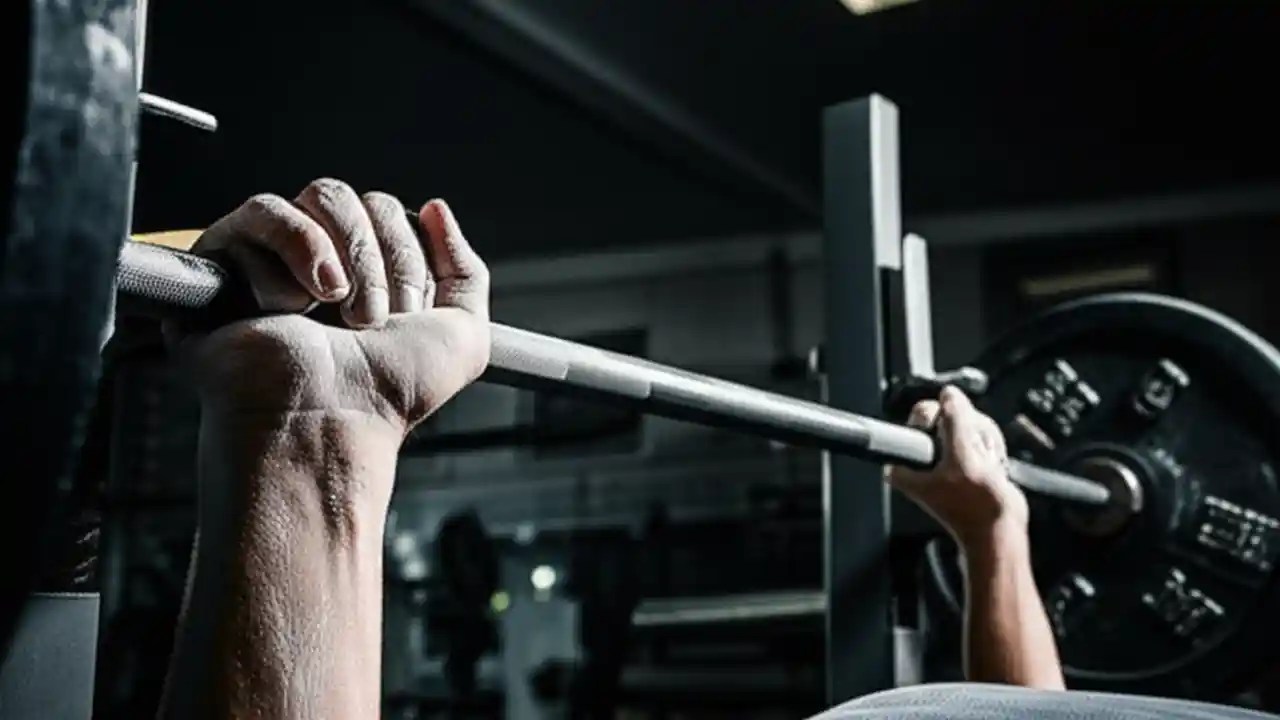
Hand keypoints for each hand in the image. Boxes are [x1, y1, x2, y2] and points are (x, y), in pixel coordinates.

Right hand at [174, 178, 489, 435]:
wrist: (328, 421)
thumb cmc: (390, 393)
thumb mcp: (462, 335)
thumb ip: (465, 270)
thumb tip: (435, 209)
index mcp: (368, 275)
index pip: (387, 211)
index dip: (405, 255)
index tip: (404, 314)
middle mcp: (321, 262)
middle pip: (355, 197)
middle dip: (374, 258)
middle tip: (369, 320)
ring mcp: (272, 259)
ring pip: (316, 195)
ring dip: (338, 253)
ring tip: (331, 306)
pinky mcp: (225, 262)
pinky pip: (261, 213)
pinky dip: (287, 257)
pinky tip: (287, 307)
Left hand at [888, 386, 1027, 546]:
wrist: (1001, 530)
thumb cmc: (978, 507)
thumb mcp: (963, 459)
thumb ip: (955, 422)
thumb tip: (949, 394)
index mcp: (905, 461)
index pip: (921, 415)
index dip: (942, 420)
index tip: (954, 439)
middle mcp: (919, 457)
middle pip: (946, 415)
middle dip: (969, 431)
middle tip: (976, 456)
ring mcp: (942, 456)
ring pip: (965, 423)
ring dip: (983, 440)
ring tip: (986, 465)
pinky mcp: (961, 458)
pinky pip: (977, 434)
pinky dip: (989, 446)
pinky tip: (993, 464)